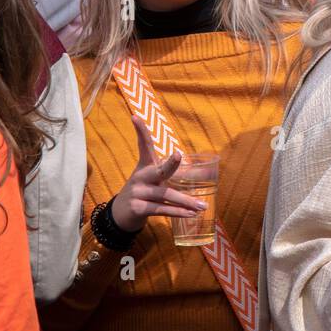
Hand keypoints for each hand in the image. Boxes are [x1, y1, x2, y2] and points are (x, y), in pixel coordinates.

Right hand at [111, 114, 207, 232]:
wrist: (121, 214)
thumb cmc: (144, 192)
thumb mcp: (155, 180)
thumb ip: (176, 174)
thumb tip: (209, 172)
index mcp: (145, 166)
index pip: (144, 145)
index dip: (140, 131)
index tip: (135, 116)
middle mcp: (141, 177)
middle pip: (159, 169)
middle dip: (170, 163)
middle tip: (178, 154)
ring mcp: (138, 192)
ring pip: (166, 195)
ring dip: (186, 202)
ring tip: (202, 206)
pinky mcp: (138, 208)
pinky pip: (162, 210)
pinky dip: (177, 212)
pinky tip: (190, 214)